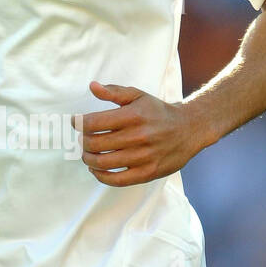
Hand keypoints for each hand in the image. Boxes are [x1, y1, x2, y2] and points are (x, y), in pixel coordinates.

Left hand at [73, 80, 208, 186]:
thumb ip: (114, 92)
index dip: (79, 123)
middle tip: (82, 140)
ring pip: (103, 162)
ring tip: (87, 154)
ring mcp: (144, 157)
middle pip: (95, 144)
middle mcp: (139, 136)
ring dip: (88, 159)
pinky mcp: (148, 173)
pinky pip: (117, 180)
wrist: (189, 129)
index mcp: (134, 115)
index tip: (76, 122)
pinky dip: (101, 176)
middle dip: (82, 142)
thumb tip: (92, 86)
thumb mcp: (138, 96)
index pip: (94, 122)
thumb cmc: (158, 112)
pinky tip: (96, 169)